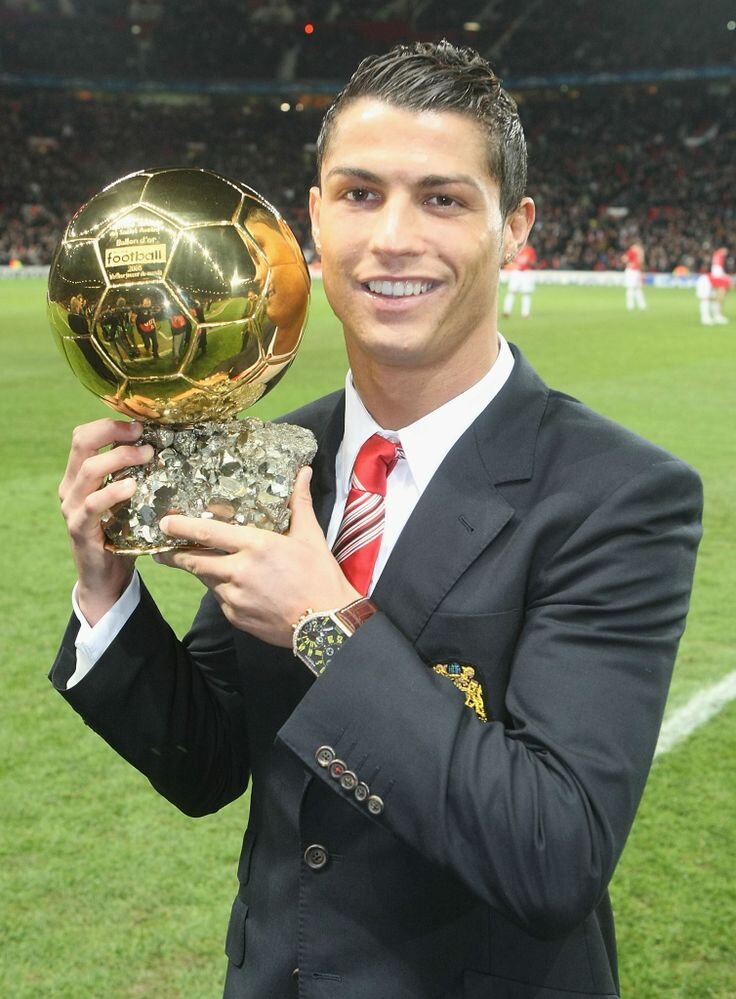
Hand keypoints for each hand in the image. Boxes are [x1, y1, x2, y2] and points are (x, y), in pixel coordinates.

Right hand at [59, 418, 152, 625]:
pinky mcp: (79, 528)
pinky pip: (92, 505)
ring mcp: (71, 507)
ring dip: (119, 458)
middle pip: (81, 443)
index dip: (109, 424)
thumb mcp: (126, 499)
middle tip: (142, 433)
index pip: (84, 436)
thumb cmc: (120, 533)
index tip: (139, 424)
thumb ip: (133, 475)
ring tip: (146, 455)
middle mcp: (70, 487)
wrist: (106, 576)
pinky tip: (132, 487)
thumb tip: (163, 448)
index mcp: (78, 475)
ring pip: (88, 470)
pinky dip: (112, 492)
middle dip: (112, 431)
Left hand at [154, 467, 360, 645]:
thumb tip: (303, 472)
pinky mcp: (235, 617)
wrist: (327, 624)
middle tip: (162, 549)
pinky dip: (223, 591)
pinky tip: (237, 588)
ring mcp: (234, 597)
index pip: (207, 532)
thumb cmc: (319, 576)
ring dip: (204, 572)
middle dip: (174, 555)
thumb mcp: (310, 536)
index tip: (163, 523)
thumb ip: (299, 503)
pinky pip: (220, 600)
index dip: (181, 527)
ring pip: (206, 580)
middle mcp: (238, 571)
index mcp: (255, 545)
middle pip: (194, 561)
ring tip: (205, 564)